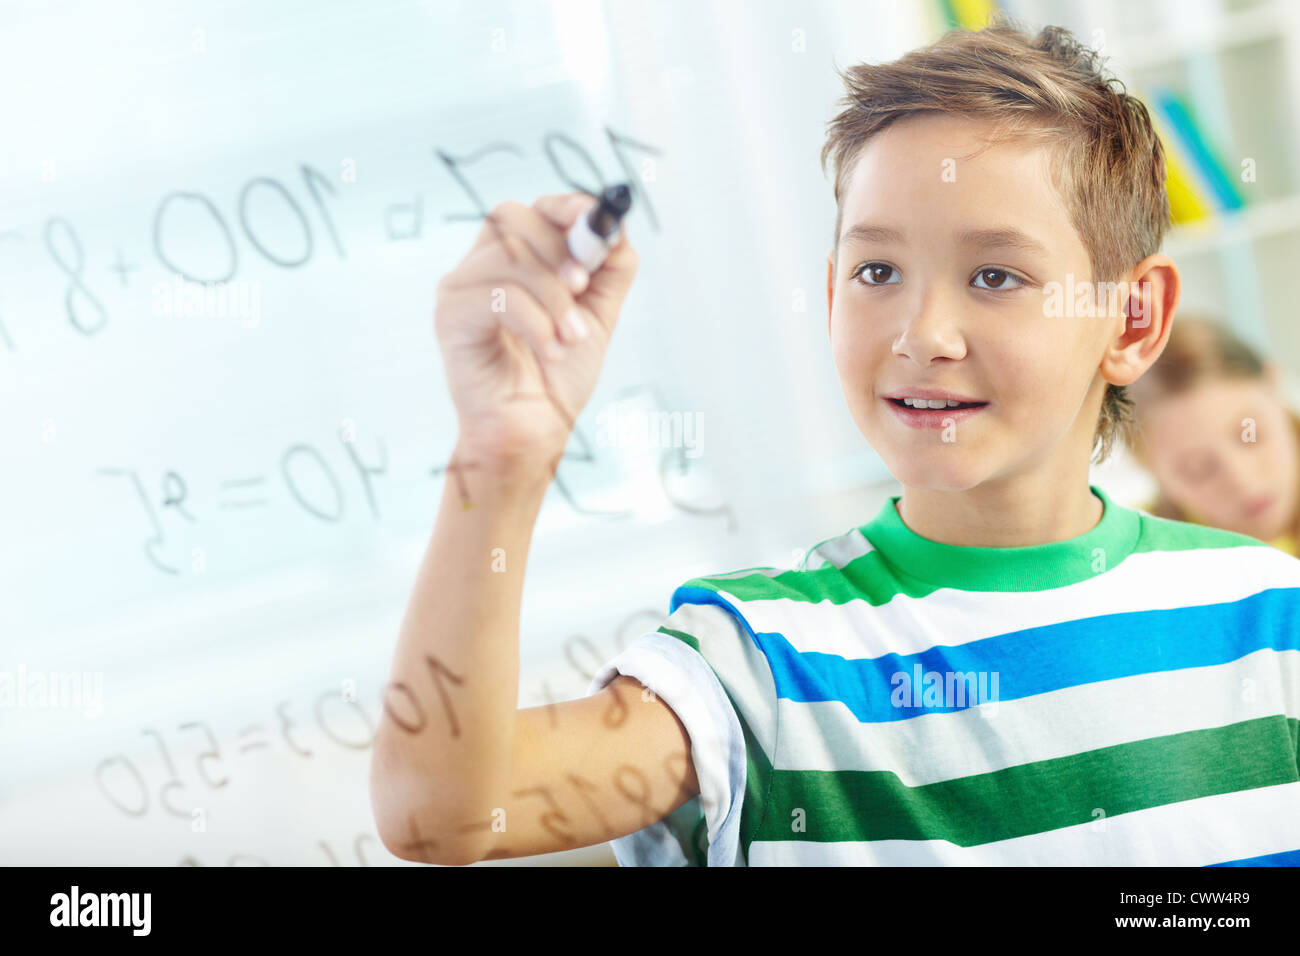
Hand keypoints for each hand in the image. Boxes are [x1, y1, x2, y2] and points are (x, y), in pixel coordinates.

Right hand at [433, 192, 638, 473]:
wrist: (534, 433)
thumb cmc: (557, 378)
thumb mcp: (597, 314)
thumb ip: (610, 269)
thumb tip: (617, 224)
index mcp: (511, 261)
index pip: (530, 210)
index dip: (563, 207)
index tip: (595, 222)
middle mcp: (480, 267)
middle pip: (512, 219)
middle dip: (558, 251)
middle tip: (582, 289)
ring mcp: (459, 290)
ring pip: (509, 257)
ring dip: (553, 298)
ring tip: (571, 338)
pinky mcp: (450, 317)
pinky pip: (498, 296)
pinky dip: (536, 322)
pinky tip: (550, 350)